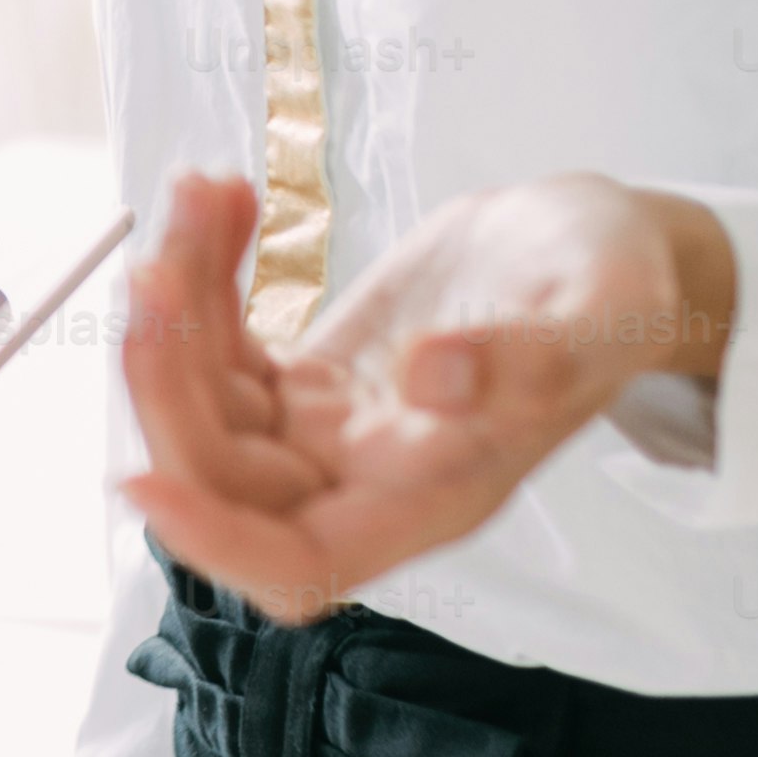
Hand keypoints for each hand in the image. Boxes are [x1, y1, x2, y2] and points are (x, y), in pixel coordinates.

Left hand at [119, 165, 737, 621]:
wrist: (603, 253)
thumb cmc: (617, 291)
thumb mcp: (599, 312)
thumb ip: (528, 357)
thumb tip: (431, 379)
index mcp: (435, 497)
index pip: (297, 562)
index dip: (214, 537)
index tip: (141, 476)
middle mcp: (367, 478)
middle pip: (219, 471)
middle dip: (167, 376)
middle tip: (160, 262)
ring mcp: (329, 429)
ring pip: (203, 398)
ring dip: (176, 302)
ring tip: (200, 194)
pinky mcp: (309, 374)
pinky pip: (220, 345)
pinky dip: (202, 275)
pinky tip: (221, 200)